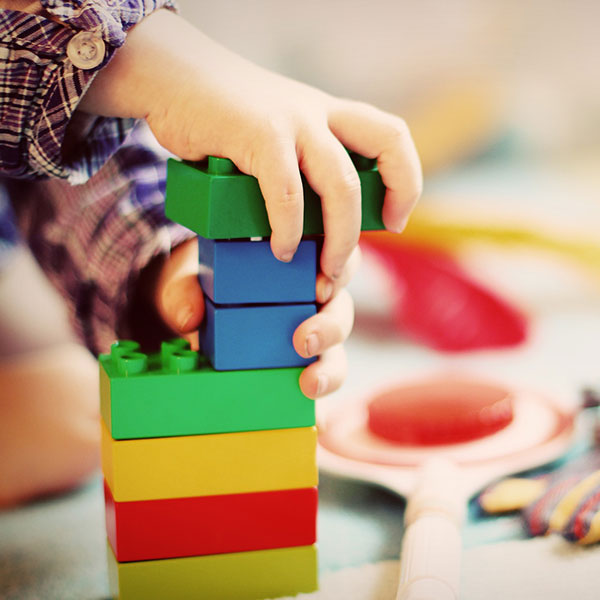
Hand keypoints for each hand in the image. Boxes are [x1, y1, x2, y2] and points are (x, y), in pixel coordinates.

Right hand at [80, 9, 421, 288]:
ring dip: (340, 237)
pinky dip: (287, 229)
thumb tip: (307, 225)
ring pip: (341, 185)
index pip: (392, 137)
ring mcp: (292, 121)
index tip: (394, 219)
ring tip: (324, 269)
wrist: (174, 78)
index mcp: (328, 115)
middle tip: (363, 249)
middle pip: (387, 146)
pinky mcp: (258, 133)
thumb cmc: (222, 120)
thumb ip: (297, 167)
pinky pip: (287, 192)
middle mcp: (318, 113)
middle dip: (391, 203)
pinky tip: (278, 249)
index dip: (405, 180)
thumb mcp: (275, 135)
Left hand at [152, 238, 358, 398]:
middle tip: (305, 341)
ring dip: (330, 368)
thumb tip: (189, 319)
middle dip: (331, 327)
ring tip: (309, 382)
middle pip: (340, 310)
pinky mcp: (299, 371)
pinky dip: (322, 402)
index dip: (339, 272)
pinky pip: (317, 385)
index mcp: (297, 265)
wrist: (192, 315)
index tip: (319, 288)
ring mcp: (309, 338)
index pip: (334, 261)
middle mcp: (311, 302)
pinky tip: (319, 418)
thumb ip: (184, 291)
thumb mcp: (189, 280)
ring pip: (336, 351)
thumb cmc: (202, 286)